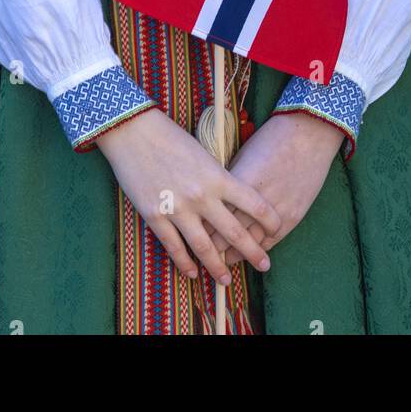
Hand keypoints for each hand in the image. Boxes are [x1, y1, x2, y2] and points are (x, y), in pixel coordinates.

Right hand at [94, 107, 282, 285]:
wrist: (133, 131)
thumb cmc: (169, 136)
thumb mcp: (202, 153)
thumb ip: (215, 178)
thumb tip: (228, 200)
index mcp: (217, 176)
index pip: (253, 202)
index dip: (268, 219)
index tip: (277, 228)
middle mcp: (202, 196)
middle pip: (234, 232)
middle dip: (252, 251)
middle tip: (264, 265)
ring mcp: (178, 208)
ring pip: (204, 247)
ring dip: (218, 266)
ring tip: (226, 280)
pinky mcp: (155, 215)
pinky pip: (174, 247)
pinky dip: (184, 262)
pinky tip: (192, 272)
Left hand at [205, 113, 343, 267]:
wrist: (307, 135)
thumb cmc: (270, 140)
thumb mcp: (241, 158)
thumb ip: (227, 182)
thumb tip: (213, 202)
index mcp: (233, 184)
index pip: (210, 217)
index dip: (199, 230)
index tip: (190, 236)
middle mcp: (251, 202)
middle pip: (226, 235)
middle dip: (212, 249)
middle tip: (201, 256)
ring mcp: (274, 212)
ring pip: (249, 244)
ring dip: (234, 255)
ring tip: (221, 264)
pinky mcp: (292, 217)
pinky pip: (270, 241)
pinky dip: (258, 250)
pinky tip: (247, 257)